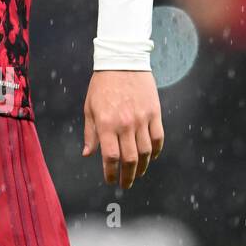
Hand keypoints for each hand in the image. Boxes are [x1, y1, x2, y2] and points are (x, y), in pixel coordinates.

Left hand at [82, 70, 163, 188]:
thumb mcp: (89, 107)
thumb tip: (87, 154)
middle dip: (128, 176)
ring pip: (145, 152)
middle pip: (129, 159)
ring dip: (142, 167)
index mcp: (106, 123)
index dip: (111, 172)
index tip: (111, 180)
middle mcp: (125, 124)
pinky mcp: (155, 113)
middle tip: (126, 184)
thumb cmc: (102, 85)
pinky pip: (158, 138)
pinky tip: (150, 157)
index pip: (110, 156)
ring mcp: (142, 119)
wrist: (122, 62)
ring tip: (137, 173)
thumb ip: (90, 133)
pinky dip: (156, 151)